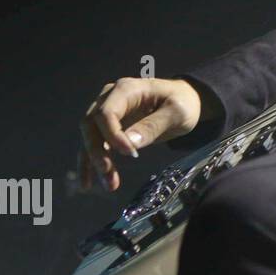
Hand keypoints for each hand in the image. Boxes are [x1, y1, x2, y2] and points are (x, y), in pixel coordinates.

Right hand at [78, 77, 204, 191]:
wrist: (185, 100)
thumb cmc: (182, 102)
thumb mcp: (176, 112)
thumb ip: (153, 125)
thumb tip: (129, 143)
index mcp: (126, 89)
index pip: (107, 112)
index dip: (113, 134)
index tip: (129, 153)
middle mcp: (110, 98)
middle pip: (91, 125)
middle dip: (97, 151)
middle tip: (108, 172)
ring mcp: (107, 112)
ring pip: (90, 138)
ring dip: (93, 162)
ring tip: (109, 185)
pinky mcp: (108, 127)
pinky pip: (95, 145)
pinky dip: (90, 163)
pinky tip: (89, 182)